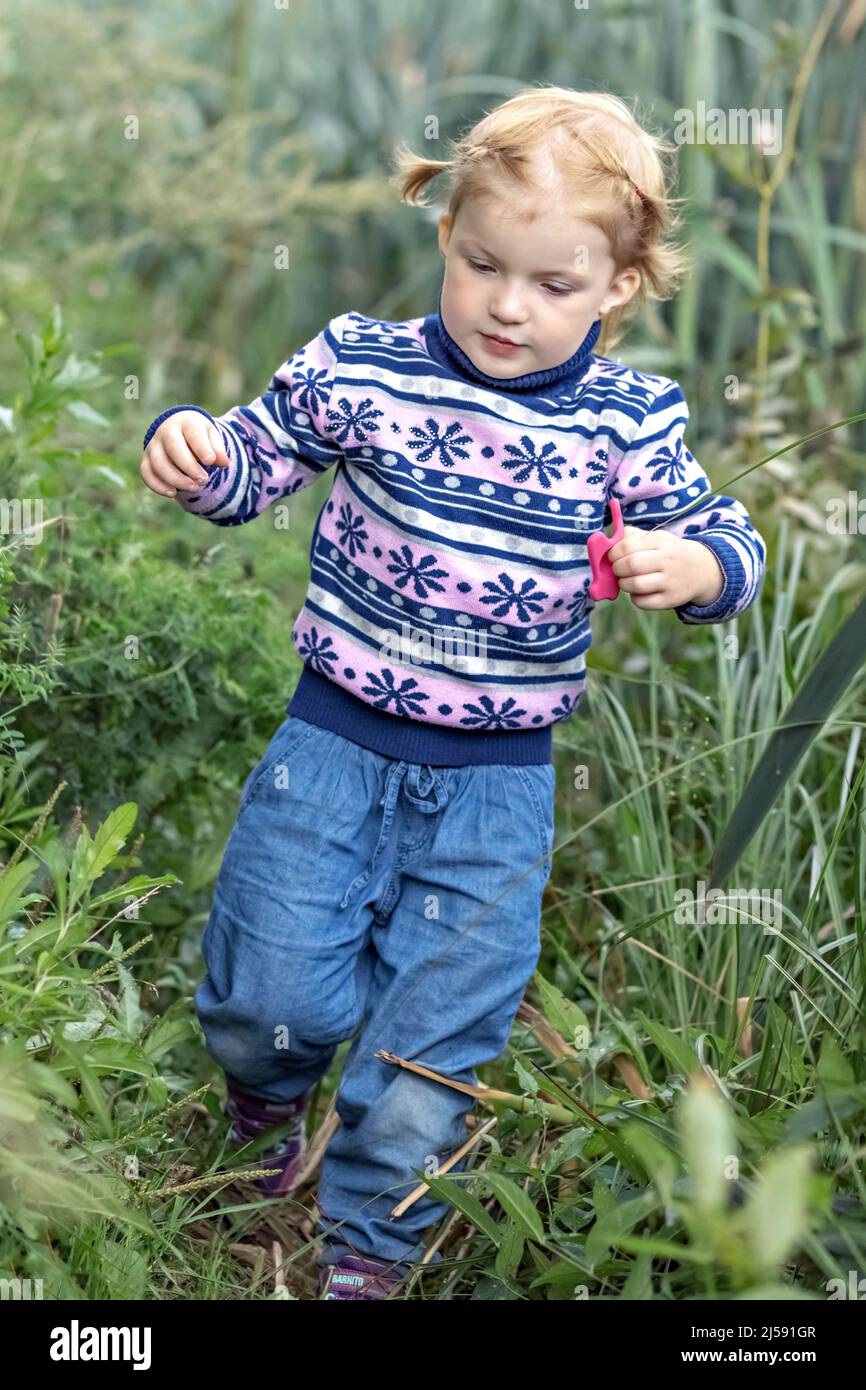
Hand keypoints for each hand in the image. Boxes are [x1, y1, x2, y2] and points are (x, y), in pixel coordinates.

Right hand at [140, 411, 230, 498]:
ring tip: (194, 488)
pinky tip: (173, 493)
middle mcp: (166, 431)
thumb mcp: (212, 437)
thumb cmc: (199, 436)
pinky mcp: (146, 459)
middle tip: (204, 480)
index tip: (211, 462)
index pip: (193, 434)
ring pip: (159, 463)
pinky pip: (146, 473)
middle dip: (189, 467)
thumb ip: (218, 449)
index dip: (202, 448)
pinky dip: (158, 485)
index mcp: (186, 422)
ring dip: (176, 479)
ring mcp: (154, 445)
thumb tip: (222, 462)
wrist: (179, 430)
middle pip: (174, 449)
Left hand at [607, 526, 724, 609]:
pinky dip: (634, 598)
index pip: (628, 546)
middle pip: (631, 565)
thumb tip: (605, 540)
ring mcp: (669, 582)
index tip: (612, 557)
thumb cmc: (668, 553)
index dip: (613, 553)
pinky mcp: (670, 600)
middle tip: (618, 570)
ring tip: (626, 580)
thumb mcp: (655, 538)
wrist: (700, 570)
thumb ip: (631, 537)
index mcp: (659, 542)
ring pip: (635, 585)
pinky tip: (638, 592)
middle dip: (617, 569)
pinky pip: (642, 602)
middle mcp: (666, 561)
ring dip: (624, 584)